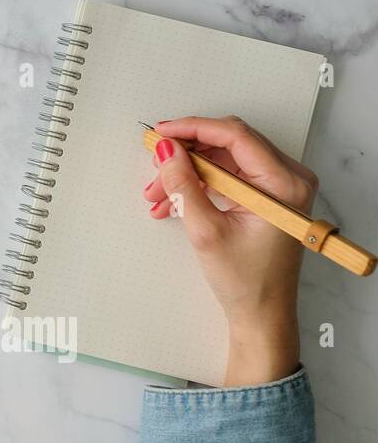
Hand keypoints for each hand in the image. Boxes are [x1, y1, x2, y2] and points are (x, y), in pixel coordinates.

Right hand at [143, 116, 316, 386]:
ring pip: (223, 161)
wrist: (262, 314)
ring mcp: (278, 187)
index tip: (162, 133)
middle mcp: (288, 179)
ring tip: (158, 194)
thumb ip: (184, 185)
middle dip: (186, 156)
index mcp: (284, 184)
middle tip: (155, 164)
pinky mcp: (266, 196)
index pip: (235, 136)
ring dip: (187, 173)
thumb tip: (167, 151)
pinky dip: (199, 184)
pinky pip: (228, 176)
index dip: (193, 129)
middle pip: (228, 145)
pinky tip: (173, 201)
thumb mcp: (206, 231)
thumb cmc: (246, 281)